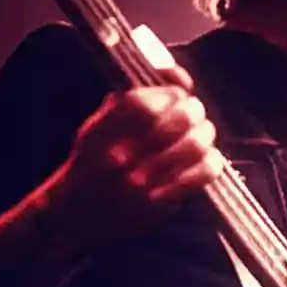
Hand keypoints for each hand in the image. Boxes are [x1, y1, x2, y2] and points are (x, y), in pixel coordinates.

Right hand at [38, 64, 222, 251]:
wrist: (75, 211)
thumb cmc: (92, 158)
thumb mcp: (99, 122)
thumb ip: (133, 96)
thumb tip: (179, 76)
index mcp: (101, 130)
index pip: (148, 100)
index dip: (171, 92)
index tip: (177, 93)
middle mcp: (119, 155)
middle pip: (181, 118)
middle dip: (192, 111)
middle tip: (192, 115)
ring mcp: (141, 182)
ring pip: (197, 144)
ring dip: (203, 136)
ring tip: (199, 136)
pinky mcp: (161, 202)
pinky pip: (203, 173)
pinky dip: (211, 161)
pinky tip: (204, 158)